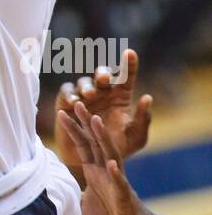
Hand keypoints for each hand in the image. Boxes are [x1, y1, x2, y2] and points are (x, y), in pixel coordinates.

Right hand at [55, 49, 152, 168]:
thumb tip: (147, 97)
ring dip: (87, 87)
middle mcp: (103, 92)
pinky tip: (75, 103)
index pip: (126, 76)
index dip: (129, 64)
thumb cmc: (118, 148)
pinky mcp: (67, 103)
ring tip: (89, 96)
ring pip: (84, 82)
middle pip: (102, 75)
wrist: (94, 162)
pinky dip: (70, 94)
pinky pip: (67, 92)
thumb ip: (143, 119)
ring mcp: (84, 97)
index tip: (130, 53)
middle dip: (103, 74)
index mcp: (121, 97)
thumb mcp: (136, 137)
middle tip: (103, 80)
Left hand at [57, 100, 157, 214]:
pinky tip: (111, 164)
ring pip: (110, 154)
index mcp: (95, 171)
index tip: (61, 112)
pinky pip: (120, 184)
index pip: (83, 145)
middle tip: (78, 102)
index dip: (73, 129)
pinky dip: (115, 174)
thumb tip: (52, 189)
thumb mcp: (84, 203)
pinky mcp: (125, 198)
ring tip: (96, 120)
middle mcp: (106, 171)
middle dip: (87, 123)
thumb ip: (71, 191)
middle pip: (96, 142)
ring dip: (103, 137)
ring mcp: (117, 182)